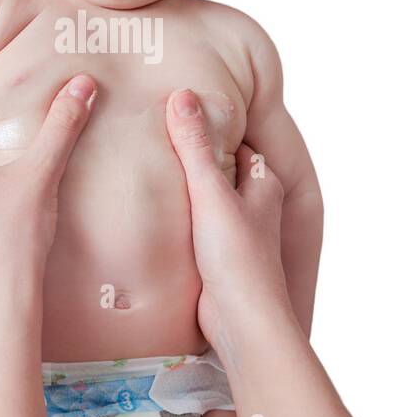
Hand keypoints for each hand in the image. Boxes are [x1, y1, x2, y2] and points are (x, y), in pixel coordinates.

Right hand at [164, 88, 291, 343]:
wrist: (241, 321)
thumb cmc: (236, 255)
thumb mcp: (210, 191)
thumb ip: (194, 146)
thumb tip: (182, 96)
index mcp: (263, 185)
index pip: (239, 144)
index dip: (215, 130)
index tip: (184, 116)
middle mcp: (256, 209)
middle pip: (224, 173)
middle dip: (199, 160)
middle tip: (159, 141)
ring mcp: (238, 236)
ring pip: (211, 203)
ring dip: (188, 194)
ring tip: (153, 174)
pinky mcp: (220, 261)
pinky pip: (199, 231)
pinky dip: (182, 222)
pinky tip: (157, 217)